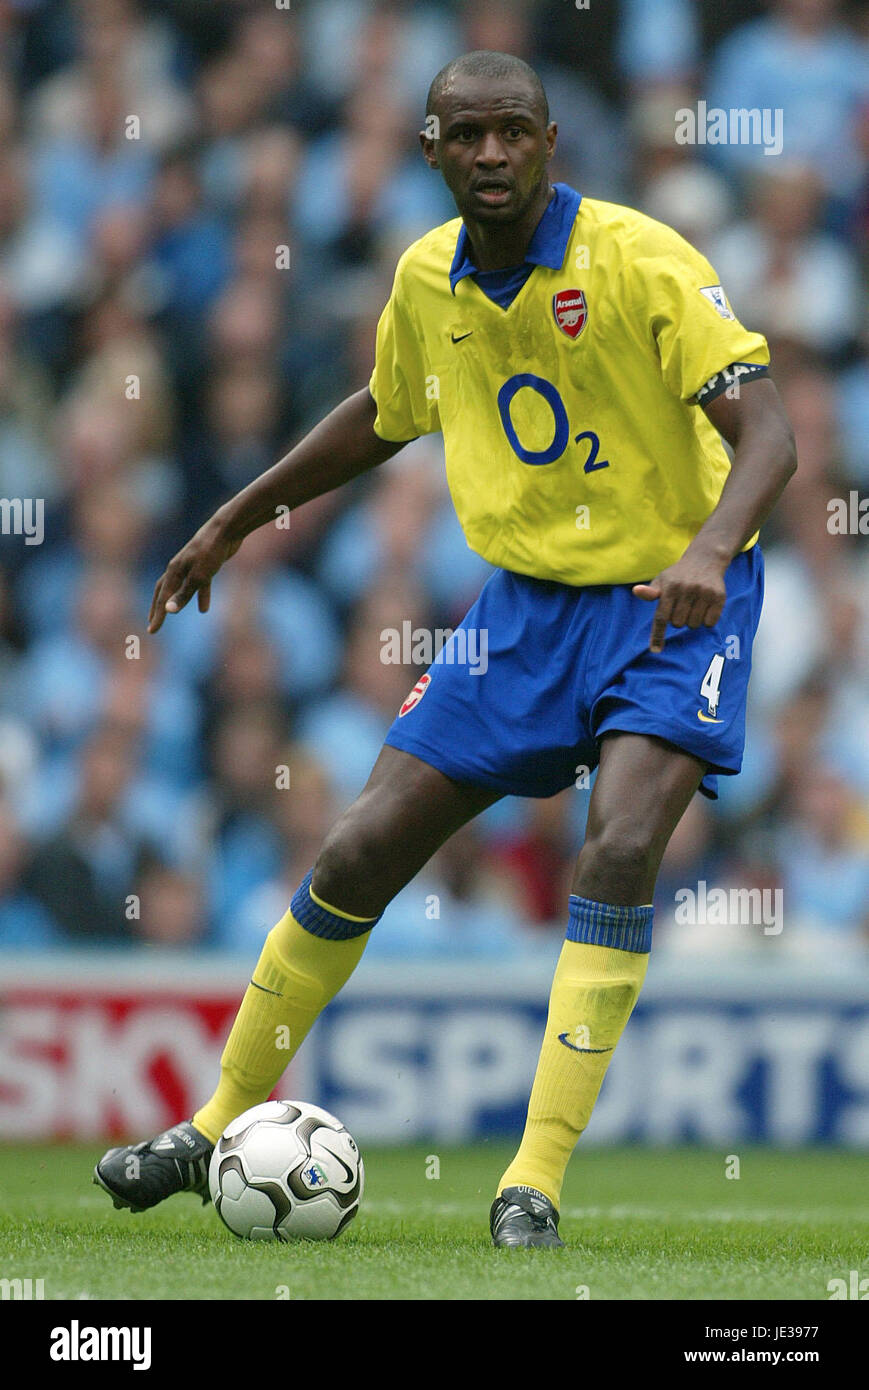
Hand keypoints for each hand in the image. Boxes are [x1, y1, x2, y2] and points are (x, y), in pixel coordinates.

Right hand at [148, 516, 241, 633]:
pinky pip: (199, 585)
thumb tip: (169, 611)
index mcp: (173, 571)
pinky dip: (200, 596)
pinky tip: (204, 610)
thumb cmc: (211, 552)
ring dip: (176, 601)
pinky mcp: (205, 565)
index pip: (162, 598)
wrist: (226, 530)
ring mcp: (192, 565)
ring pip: (180, 587)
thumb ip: (184, 594)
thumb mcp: (199, 577)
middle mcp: (179, 567)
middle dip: (157, 607)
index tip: (152, 631)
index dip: (158, 616)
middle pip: (164, 591)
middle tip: (152, 622)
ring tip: (172, 614)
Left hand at [632, 551, 727, 652]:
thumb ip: (650, 592)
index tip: (655, 650)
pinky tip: (705, 606)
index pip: (661, 617)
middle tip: (681, 605)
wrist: (705, 559)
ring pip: (693, 625)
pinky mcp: (719, 597)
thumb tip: (636, 591)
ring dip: (692, 620)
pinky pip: (709, 623)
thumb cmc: (678, 576)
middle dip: (678, 619)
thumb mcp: (662, 580)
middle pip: (678, 624)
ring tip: (693, 604)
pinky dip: (706, 620)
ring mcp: (704, 593)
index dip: (658, 635)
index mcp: (670, 587)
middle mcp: (687, 589)